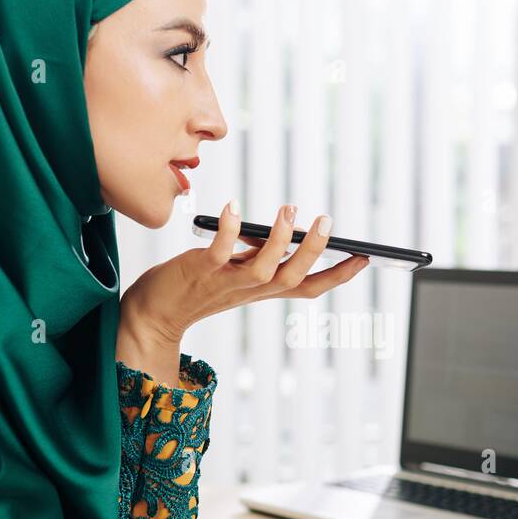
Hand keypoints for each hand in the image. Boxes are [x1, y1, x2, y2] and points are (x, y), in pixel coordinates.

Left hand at [116, 200, 369, 381]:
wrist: (155, 310)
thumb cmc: (198, 287)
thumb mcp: (238, 270)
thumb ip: (260, 252)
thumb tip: (286, 227)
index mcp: (264, 290)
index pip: (308, 287)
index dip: (337, 276)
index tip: (363, 258)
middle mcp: (251, 289)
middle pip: (292, 277)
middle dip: (313, 252)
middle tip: (327, 223)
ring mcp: (226, 282)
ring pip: (263, 268)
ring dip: (278, 240)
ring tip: (288, 210)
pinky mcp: (200, 271)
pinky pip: (219, 252)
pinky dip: (229, 231)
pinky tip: (234, 208)